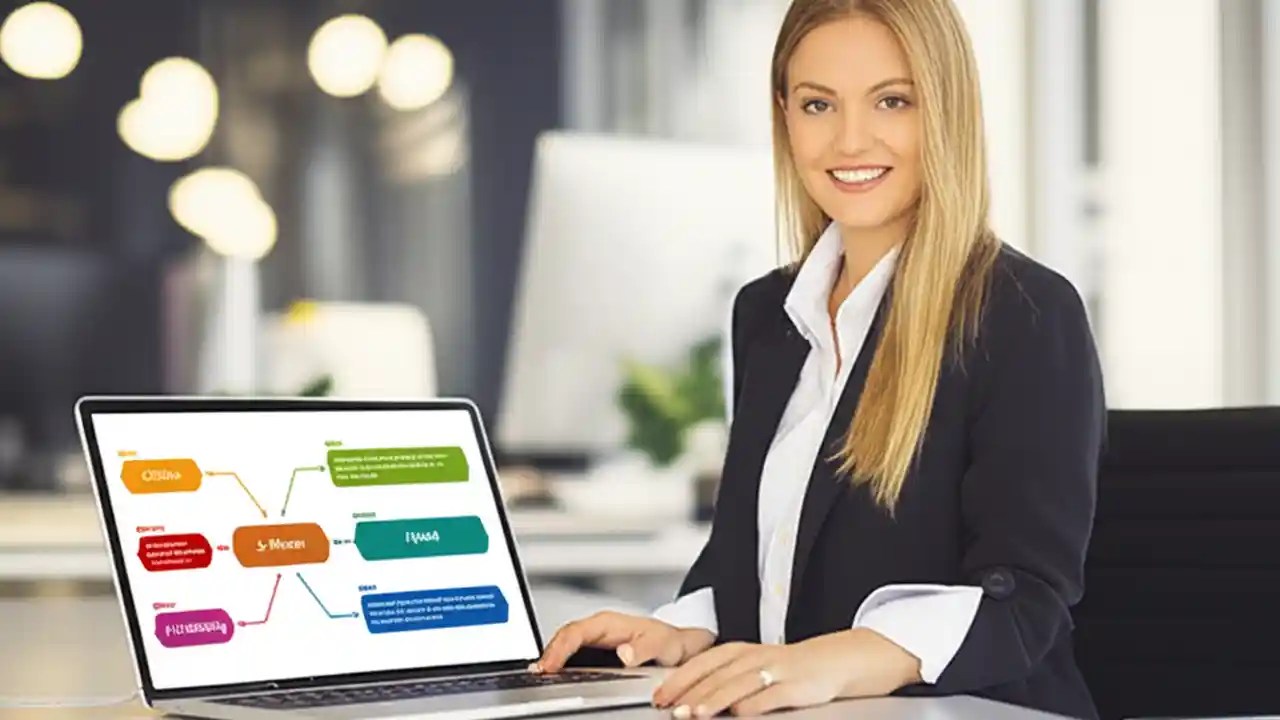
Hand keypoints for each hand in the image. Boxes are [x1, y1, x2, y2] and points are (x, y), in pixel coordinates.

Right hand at [532, 611, 715, 673]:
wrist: (680, 647)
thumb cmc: (670, 642)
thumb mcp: (662, 644)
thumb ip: (643, 648)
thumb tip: (623, 654)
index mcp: (608, 623)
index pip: (575, 632)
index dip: (559, 649)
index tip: (549, 666)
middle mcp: (597, 630)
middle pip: (563, 639)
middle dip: (548, 655)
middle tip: (537, 675)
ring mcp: (594, 641)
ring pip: (564, 646)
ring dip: (551, 660)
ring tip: (539, 678)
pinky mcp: (594, 654)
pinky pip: (571, 656)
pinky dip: (559, 666)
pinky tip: (554, 678)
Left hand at [652, 628, 922, 716]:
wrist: (841, 660)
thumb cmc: (793, 669)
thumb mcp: (756, 667)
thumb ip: (726, 680)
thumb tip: (690, 699)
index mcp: (742, 651)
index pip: (704, 662)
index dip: (680, 679)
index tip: (659, 696)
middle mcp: (757, 657)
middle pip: (717, 674)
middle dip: (690, 693)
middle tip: (670, 709)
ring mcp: (778, 670)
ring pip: (739, 685)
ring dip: (714, 700)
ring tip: (695, 714)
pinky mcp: (799, 686)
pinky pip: (773, 695)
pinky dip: (754, 705)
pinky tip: (739, 716)